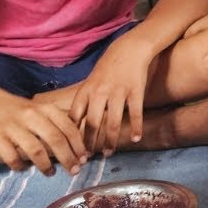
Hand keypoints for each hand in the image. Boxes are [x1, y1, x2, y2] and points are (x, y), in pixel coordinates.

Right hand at [0, 94, 87, 174]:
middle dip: (68, 158)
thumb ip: (60, 125)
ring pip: (35, 150)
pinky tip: (25, 169)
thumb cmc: (22, 112)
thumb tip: (81, 150)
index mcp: (45, 109)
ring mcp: (12, 126)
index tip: (84, 159)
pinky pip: (11, 157)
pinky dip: (20, 167)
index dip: (78, 145)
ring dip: (46, 165)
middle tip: (74, 171)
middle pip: (55, 139)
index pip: (68, 127)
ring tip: (51, 173)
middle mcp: (30, 116)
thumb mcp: (43, 111)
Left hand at [69, 36, 154, 155]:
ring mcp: (118, 92)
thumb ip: (84, 102)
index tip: (71, 150)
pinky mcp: (136, 91)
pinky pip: (135, 113)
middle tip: (88, 158)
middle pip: (92, 123)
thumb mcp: (91, 82)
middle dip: (89, 143)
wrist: (129, 49)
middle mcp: (100, 92)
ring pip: (112, 122)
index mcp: (86, 90)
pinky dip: (136, 127)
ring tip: (108, 153)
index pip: (75, 117)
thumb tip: (73, 125)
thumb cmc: (108, 68)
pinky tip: (135, 139)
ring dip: (110, 141)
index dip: (72, 135)